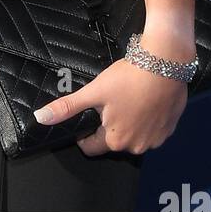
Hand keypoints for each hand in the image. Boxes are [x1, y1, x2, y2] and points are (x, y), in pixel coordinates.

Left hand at [33, 49, 188, 156]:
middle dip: (108, 124)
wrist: (164, 64)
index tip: (87, 115)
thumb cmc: (128, 78)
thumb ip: (67, 107)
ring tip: (127, 99)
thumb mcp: (93, 92)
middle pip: (113, 140)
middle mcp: (137, 147)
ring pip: (133, 135)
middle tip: (109, 101)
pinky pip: (152, 129)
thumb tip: (41, 118)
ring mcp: (156, 140)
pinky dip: (146, 119)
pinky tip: (144, 101)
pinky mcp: (169, 129)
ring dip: (128, 123)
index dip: (84, 133)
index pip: (92, 147)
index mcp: (115, 140)